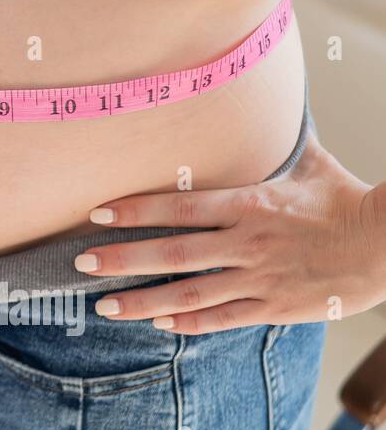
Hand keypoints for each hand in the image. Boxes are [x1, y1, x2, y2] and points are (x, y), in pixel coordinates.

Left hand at [74, 135, 385, 333]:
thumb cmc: (348, 202)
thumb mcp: (309, 165)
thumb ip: (273, 144)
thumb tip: (256, 104)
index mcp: (250, 204)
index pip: (179, 206)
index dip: (135, 211)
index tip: (97, 214)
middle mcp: (248, 242)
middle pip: (173, 253)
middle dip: (122, 259)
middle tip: (81, 264)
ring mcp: (261, 278)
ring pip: (190, 294)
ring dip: (143, 301)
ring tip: (104, 306)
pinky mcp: (276, 307)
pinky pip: (223, 318)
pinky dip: (188, 323)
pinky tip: (158, 325)